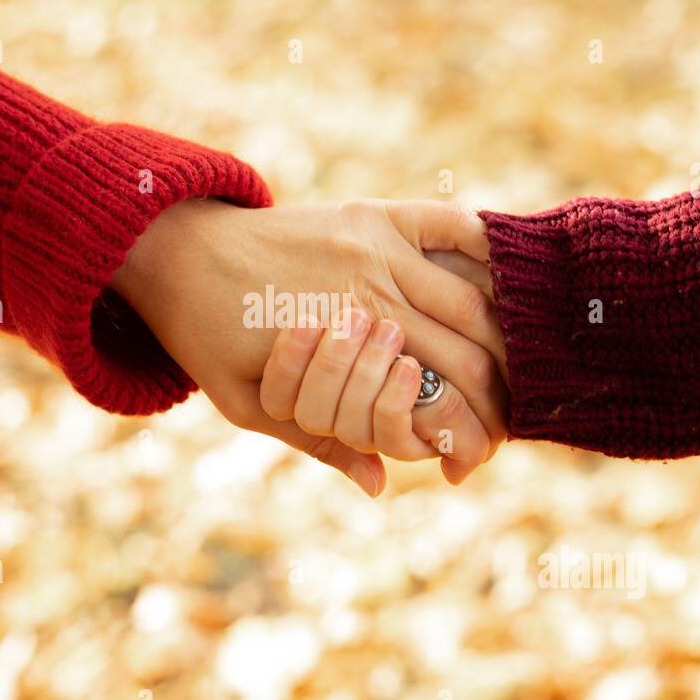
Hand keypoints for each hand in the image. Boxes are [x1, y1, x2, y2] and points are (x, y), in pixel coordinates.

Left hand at [111, 197, 508, 490]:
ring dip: (507, 337)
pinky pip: (448, 224)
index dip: (470, 438)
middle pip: (469, 353)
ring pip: (473, 297)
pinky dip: (488, 245)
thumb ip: (321, 443)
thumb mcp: (251, 407)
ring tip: (522, 366)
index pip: (437, 401)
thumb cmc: (210, 340)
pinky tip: (510, 274)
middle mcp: (374, 295)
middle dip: (501, 396)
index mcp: (348, 350)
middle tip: (511, 422)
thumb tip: (380, 484)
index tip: (475, 460)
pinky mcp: (371, 215)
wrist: (177, 254)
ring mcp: (377, 248)